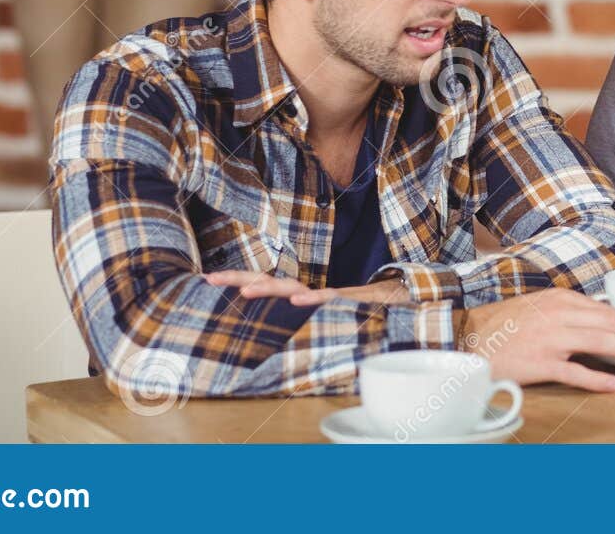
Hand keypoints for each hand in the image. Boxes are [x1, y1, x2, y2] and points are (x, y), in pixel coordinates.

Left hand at [204, 269, 410, 305]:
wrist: (408, 295)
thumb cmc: (364, 309)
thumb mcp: (325, 320)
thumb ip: (302, 324)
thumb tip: (272, 335)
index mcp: (301, 297)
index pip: (264, 284)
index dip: (237, 279)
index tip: (206, 280)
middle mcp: (311, 293)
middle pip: (270, 282)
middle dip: (240, 278)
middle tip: (210, 279)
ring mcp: (330, 296)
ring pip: (295, 290)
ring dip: (270, 290)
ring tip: (245, 291)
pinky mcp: (353, 301)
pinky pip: (331, 301)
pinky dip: (314, 301)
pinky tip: (298, 302)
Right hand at [459, 288, 614, 392]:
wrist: (468, 338)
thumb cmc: (505, 325)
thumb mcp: (541, 307)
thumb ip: (570, 313)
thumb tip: (603, 322)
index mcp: (561, 299)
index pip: (609, 310)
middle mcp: (559, 315)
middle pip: (611, 323)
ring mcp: (549, 338)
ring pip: (600, 342)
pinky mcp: (538, 362)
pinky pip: (573, 371)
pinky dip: (596, 378)